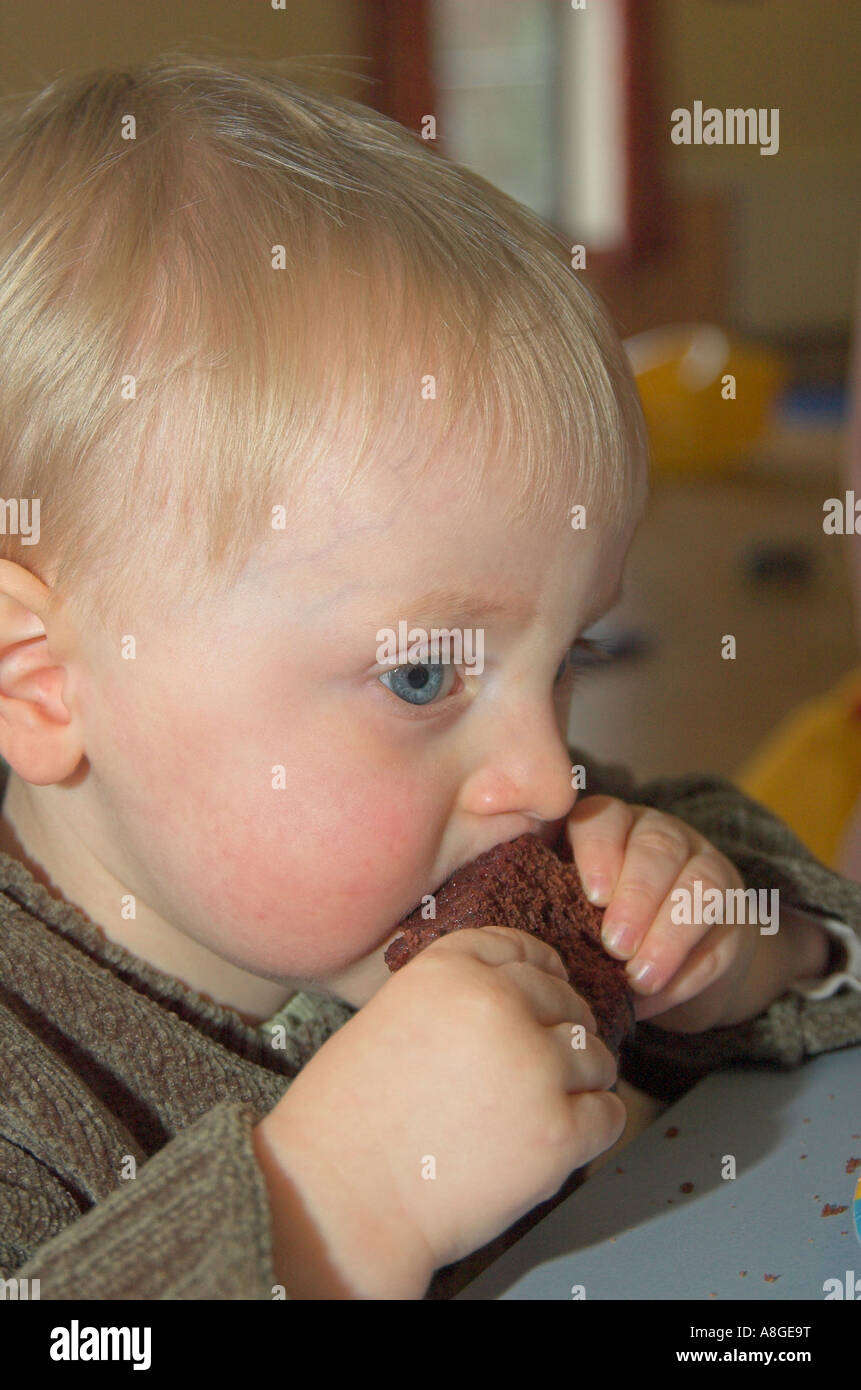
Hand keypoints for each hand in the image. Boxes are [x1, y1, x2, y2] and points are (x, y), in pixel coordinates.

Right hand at [255, 926, 625, 1295]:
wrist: (341, 1198)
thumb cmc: (351, 1119)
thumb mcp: (393, 1016)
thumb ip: (456, 998)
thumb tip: (519, 998)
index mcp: (450, 969)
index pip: (522, 950)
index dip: (542, 972)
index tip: (548, 989)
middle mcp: (497, 1006)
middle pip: (565, 1003)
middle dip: (563, 1032)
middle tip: (544, 1065)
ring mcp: (533, 1068)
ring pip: (595, 1057)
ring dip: (581, 1080)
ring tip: (545, 1106)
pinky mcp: (557, 1132)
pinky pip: (607, 1114)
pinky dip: (593, 1126)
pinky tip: (562, 1137)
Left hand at [565, 796, 824, 1030]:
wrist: (671, 957)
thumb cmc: (598, 926)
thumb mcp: (573, 906)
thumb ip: (555, 904)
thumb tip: (527, 937)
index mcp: (615, 827)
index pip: (607, 818)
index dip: (600, 851)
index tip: (593, 896)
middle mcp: (664, 838)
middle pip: (659, 847)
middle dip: (637, 896)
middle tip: (615, 944)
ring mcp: (706, 871)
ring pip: (700, 886)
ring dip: (668, 935)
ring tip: (638, 978)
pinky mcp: (735, 918)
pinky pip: (721, 939)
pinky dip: (689, 972)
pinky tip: (659, 996)